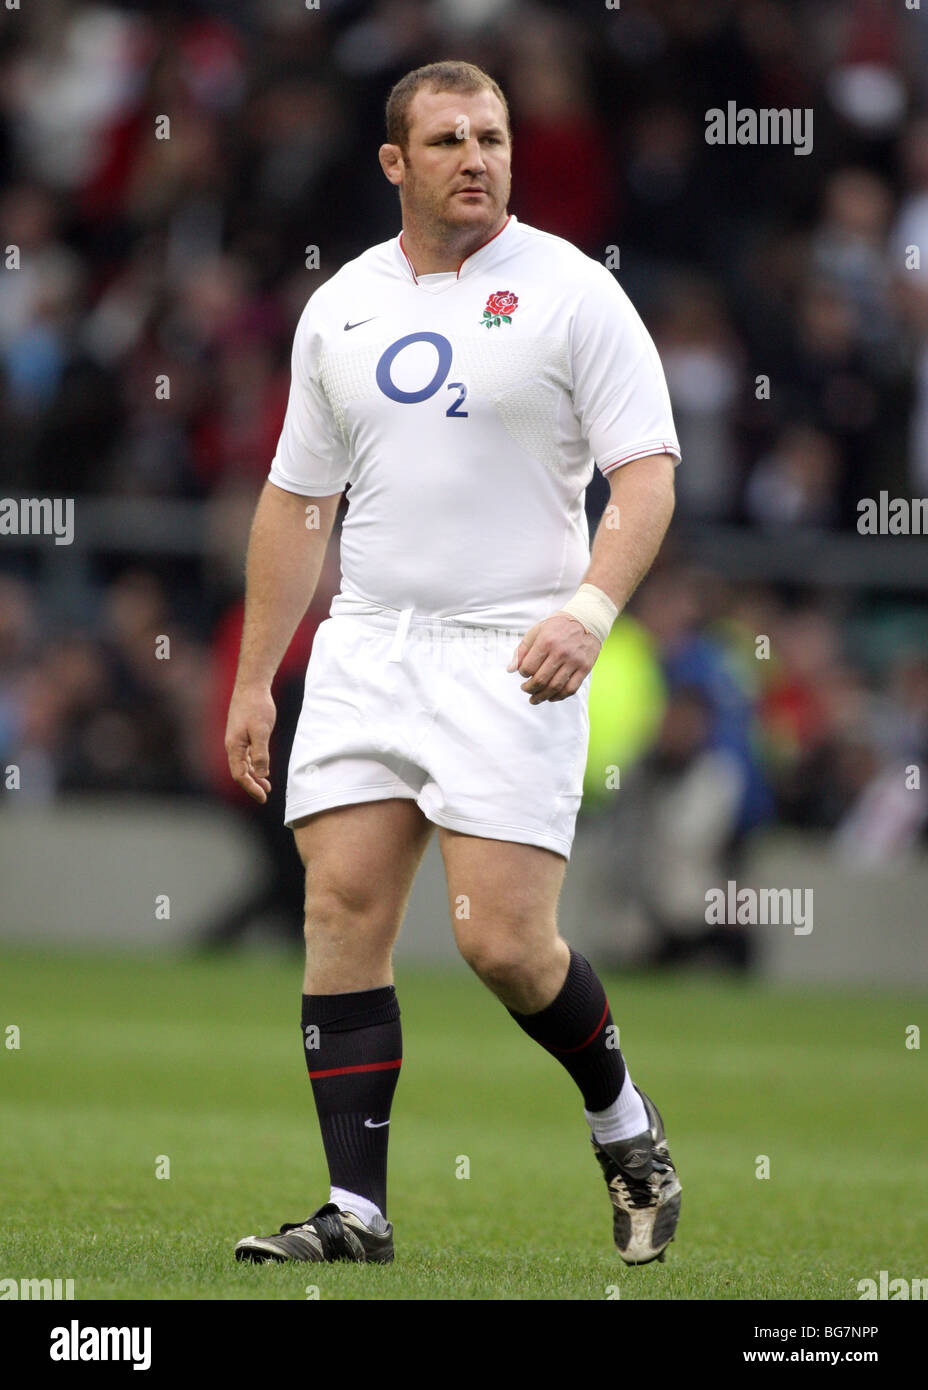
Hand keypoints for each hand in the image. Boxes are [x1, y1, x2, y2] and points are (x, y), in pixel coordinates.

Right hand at [225, 683, 275, 802]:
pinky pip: (246, 755)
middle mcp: (233, 745)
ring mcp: (237, 740)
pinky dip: (254, 764)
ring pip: (243, 764)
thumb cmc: (256, 707)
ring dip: (254, 776)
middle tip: (265, 795)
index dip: (251, 787)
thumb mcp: (262, 732)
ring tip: (266, 786)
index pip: (239, 774)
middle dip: (252, 785)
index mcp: (234, 746)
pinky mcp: (243, 735)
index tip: (263, 797)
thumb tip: (261, 774)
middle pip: (240, 772)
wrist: (252, 686)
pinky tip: (262, 768)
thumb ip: (261, 753)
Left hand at [506, 613, 600, 703]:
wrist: (586, 620)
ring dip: (542, 696)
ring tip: (535, 698)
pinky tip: (552, 697)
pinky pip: (571, 689)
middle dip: (529, 689)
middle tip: (526, 690)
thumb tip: (511, 669)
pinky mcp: (585, 668)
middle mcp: (560, 652)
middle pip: (540, 680)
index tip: (523, 674)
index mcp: (546, 641)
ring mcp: (574, 661)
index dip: (523, 674)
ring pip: (555, 687)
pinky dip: (559, 697)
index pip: (528, 667)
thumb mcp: (537, 631)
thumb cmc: (559, 626)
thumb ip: (522, 650)